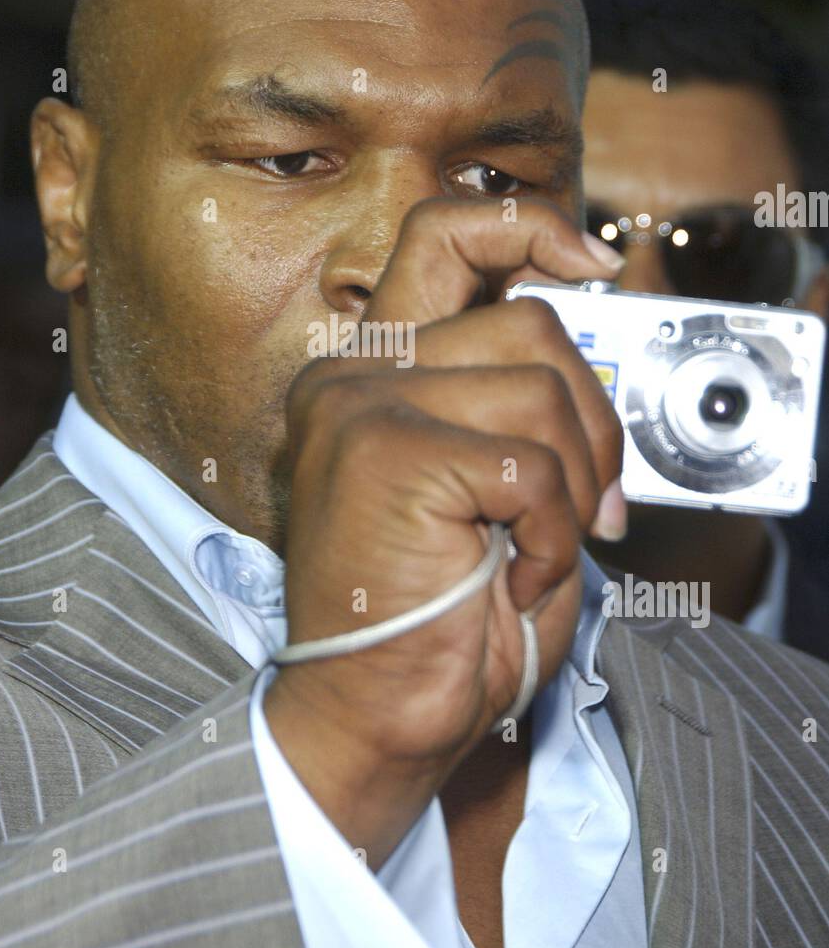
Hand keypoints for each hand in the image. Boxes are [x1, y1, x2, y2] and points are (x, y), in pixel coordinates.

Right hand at [264, 196, 624, 866]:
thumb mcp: (493, 488)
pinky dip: (554, 535)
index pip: (445, 237)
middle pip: (531, 323)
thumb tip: (586, 341)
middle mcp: (352, 373)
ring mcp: (358, 404)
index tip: (590, 261)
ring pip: (541, 388)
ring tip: (537, 553)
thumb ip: (516, 398)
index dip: (527, 228)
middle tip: (592, 508)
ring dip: (575, 487)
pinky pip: (533, 465)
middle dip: (594, 419)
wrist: (375, 719)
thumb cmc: (440, 619)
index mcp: (374, 373)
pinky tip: (511, 579)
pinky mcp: (383, 451)